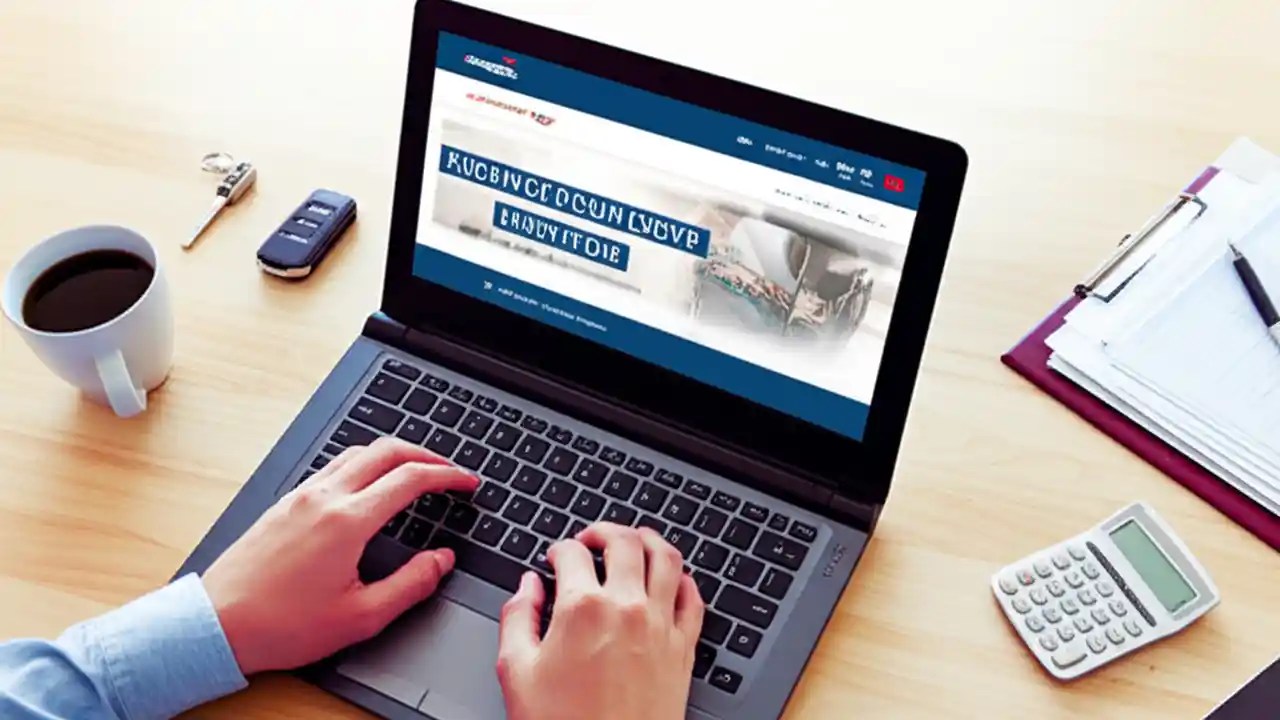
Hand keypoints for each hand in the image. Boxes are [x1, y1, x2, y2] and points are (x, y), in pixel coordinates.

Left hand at [203, 438, 477, 675]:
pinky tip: (369, 485)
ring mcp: (301, 495)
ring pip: (358, 452)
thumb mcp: (361, 617)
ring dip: (394, 454)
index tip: (467, 483)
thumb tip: (441, 560)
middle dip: (426, 454)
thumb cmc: (282, 626)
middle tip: (449, 470)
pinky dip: (364, 464)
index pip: (411, 479)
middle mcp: (324, 497)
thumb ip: (411, 584)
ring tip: (415, 472)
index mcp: (348, 521)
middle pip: (387, 450)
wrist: (217, 625)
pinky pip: (333, 465)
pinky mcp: (285, 502)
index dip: (448, 476)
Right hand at [497, 523, 704, 719]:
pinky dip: (682, 579)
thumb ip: (517, 618)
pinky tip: (670, 580)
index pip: (571, 553)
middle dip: (603, 531)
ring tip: (634, 541)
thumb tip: (526, 586)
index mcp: (582, 608)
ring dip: (648, 539)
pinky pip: (693, 597)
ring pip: (666, 557)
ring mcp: (661, 625)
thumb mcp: (516, 672)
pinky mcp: (683, 648)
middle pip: (624, 540)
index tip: (555, 558)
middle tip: (591, 539)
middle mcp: (627, 607)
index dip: (558, 549)